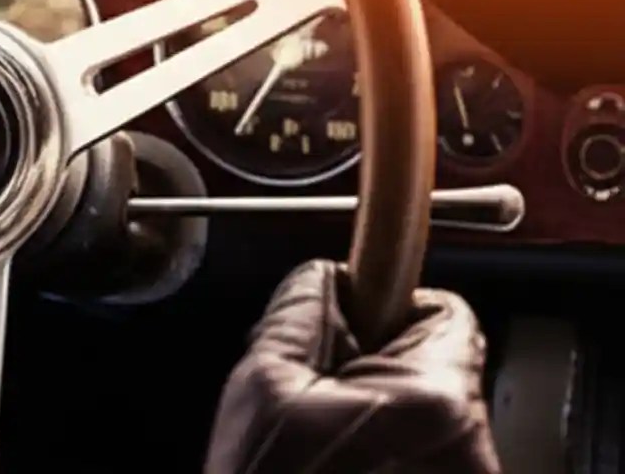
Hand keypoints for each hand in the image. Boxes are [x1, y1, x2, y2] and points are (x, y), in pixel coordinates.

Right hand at [204, 260, 499, 473]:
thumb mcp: (260, 386)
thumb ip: (297, 314)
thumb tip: (320, 278)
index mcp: (432, 400)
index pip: (442, 309)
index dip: (384, 306)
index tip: (352, 319)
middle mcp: (471, 446)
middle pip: (434, 361)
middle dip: (375, 365)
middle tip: (319, 397)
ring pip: (428, 412)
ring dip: (380, 413)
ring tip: (328, 445)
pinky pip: (427, 453)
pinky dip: (389, 453)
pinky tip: (345, 472)